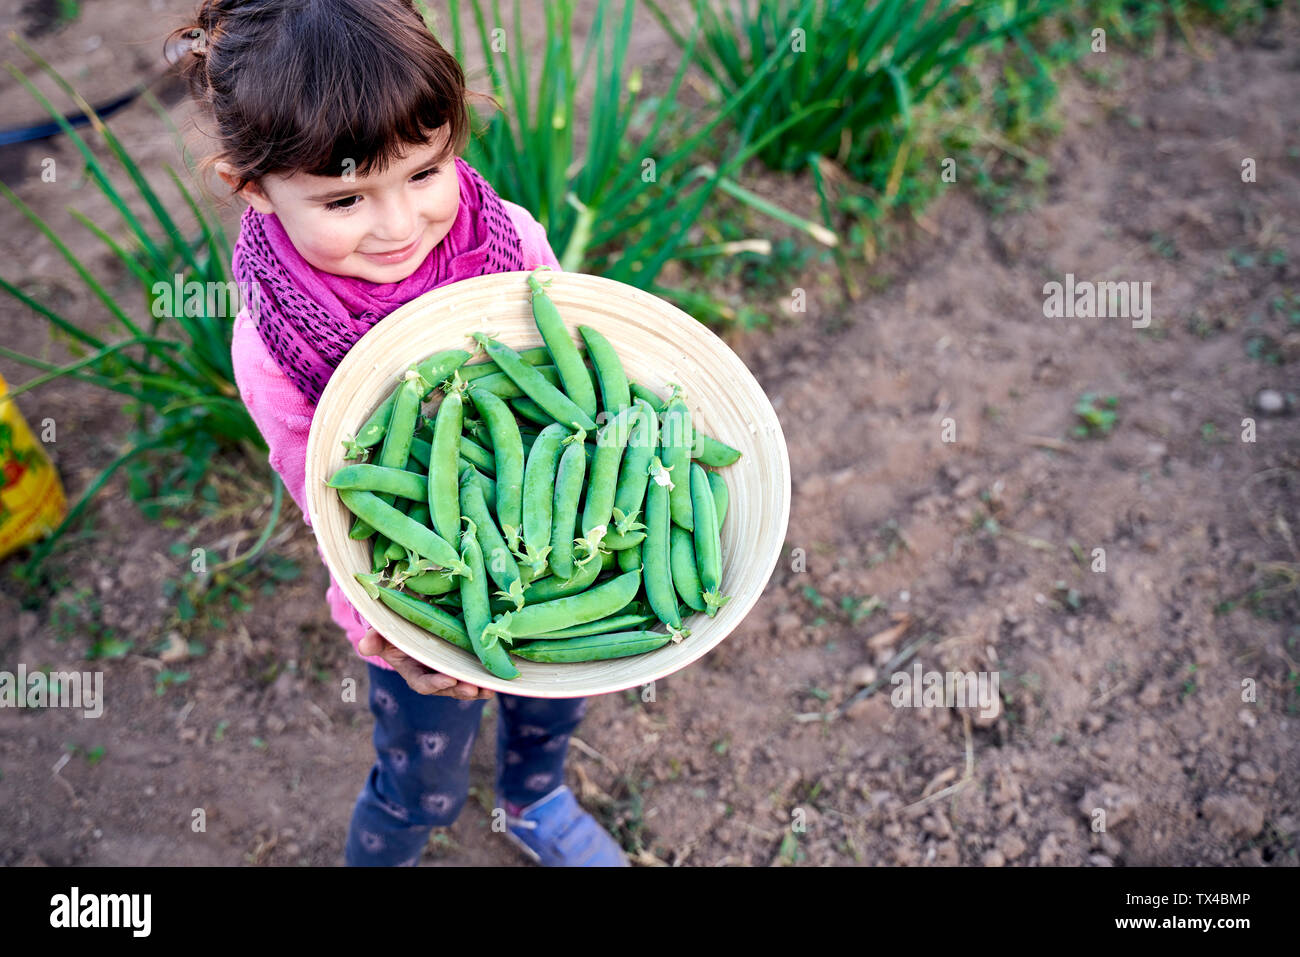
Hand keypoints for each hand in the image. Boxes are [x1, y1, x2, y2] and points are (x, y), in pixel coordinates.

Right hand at [358, 629, 493, 699]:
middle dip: (459, 689)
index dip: (435, 683)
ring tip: (488, 689)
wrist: (412, 622)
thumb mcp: (383, 633)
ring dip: (476, 689)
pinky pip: (474, 675)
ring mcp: (448, 671)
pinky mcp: (462, 664)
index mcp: (412, 671)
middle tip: (473, 689)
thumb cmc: (396, 629)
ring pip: (462, 685)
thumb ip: (375, 639)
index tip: (449, 679)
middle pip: (446, 688)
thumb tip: (363, 645)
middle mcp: (432, 675)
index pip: (422, 683)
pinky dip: (485, 680)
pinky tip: (497, 681)